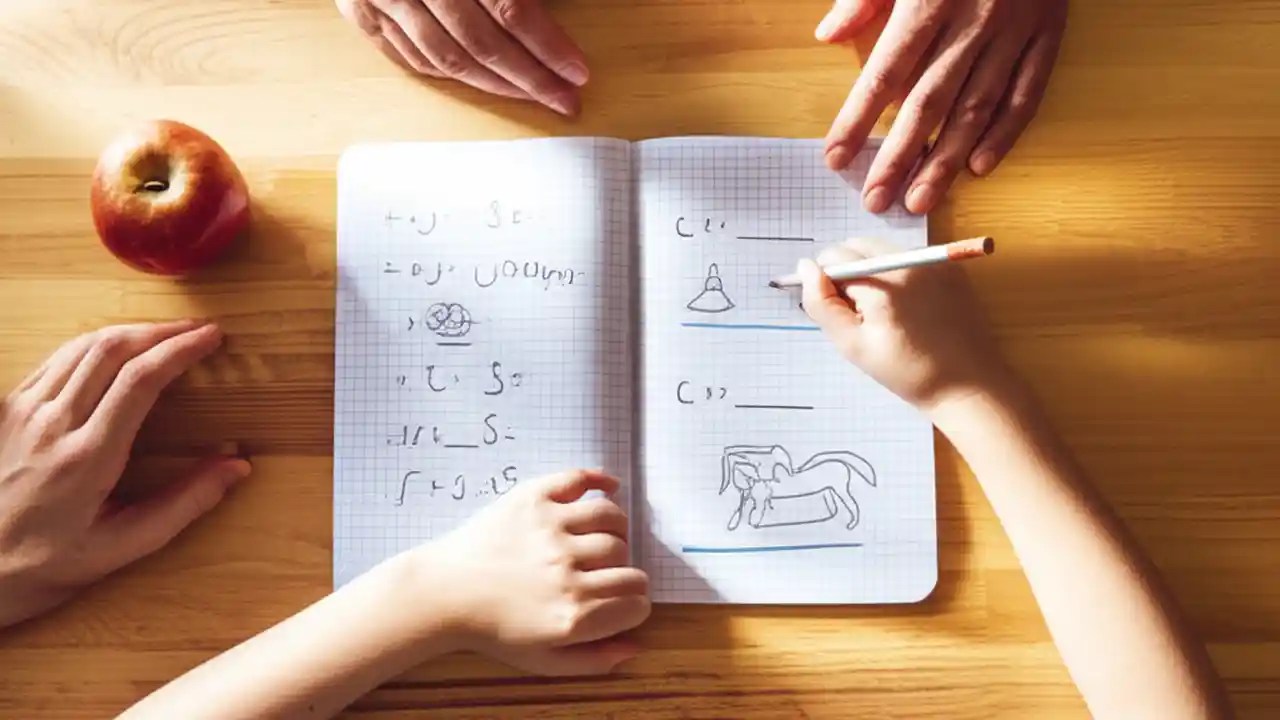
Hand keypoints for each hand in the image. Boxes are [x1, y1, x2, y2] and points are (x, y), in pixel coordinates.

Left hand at [0, 321, 248, 628]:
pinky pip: (56, 360)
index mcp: (88, 457)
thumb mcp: (124, 546)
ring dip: (129, 332)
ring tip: (165, 335)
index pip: (141, 380)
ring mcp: (24, 412)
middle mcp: (52, 425)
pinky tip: (117, 351)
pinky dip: (94, 345)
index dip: (181, 350)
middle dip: (161, 331)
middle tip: (198, 329)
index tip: (212, 338)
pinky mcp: (7, 410)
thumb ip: (185, 504)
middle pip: (111, 348)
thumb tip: (236, 466)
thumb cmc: (48, 564)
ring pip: (81, 346)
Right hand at [336, 0, 587, 114]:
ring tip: (530, 96)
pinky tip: (484, 82)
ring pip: (447, 60)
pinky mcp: (362, 12)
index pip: (511, 9)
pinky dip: (453, 76)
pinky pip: (414, 59)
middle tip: (564, 100)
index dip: (548, 46)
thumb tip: (552, 7)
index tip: (577, 73)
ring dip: (495, 86)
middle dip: (530, 79)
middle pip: (481, 44)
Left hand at [406, 470, 649, 675]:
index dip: (634, 603)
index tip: (622, 600)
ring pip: (612, 520)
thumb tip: (636, 646)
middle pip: (627, 562)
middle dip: (625, 572)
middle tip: (606, 573)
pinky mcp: (533, 500)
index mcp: (574, 615)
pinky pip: (580, 480)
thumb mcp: (543, 660)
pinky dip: (602, 481)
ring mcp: (551, 530)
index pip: (636, 601)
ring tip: (603, 538)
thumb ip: (593, 660)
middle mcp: (567, 572)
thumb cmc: (493, 628)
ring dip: (617, 530)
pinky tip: (610, 488)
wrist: (444, 593)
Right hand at [798, 238, 1009, 412]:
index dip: (826, 283)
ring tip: (884, 313)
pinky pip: (907, 258)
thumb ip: (822, 304)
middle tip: (858, 314)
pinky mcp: (949, 269)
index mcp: (884, 281)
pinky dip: (896, 274)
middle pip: (858, 246)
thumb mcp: (853, 345)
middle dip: (847, 272)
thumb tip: (806, 268)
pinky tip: (907, 309)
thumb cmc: (907, 372)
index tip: (836, 312)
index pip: (835, 257)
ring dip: (871, 272)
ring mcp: (933, 261)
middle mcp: (910, 260)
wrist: (967, 386)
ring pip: (881, 251)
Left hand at [818, 0, 1067, 213]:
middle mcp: (973, 21)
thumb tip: (828, 36)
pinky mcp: (1049, 31)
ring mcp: (1015, 30)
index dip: (858, 119)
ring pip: (976, 108)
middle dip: (898, 157)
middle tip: (875, 200)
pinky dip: (1005, 133)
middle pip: (928, 103)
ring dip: (945, 160)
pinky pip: (1028, 91)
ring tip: (919, 199)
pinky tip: (979, 167)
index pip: (884, 73)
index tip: (834, 157)